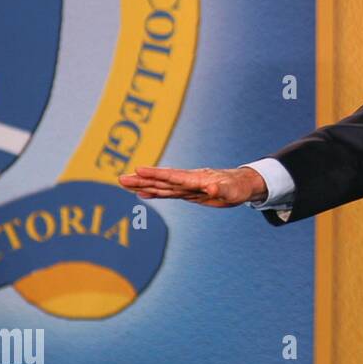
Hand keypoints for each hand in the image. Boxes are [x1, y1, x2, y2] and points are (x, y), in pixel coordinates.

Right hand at [117, 166, 267, 207]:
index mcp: (196, 179)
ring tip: (124, 183)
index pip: (172, 176)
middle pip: (161, 181)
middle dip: (142, 180)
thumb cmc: (238, 187)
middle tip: (121, 179)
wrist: (241, 185)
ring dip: (143, 186)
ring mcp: (186, 187)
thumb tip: (211, 188)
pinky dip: (154, 193)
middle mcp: (188, 181)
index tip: (138, 170)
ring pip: (161, 186)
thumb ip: (220, 189)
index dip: (156, 174)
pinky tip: (142, 193)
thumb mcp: (231, 190)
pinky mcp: (188, 193)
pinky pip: (167, 193)